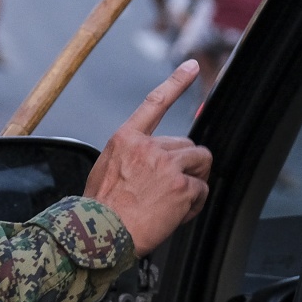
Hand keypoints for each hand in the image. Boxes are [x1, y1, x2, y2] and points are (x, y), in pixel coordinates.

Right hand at [84, 61, 212, 256]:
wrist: (99, 235)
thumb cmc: (100, 210)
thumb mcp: (105, 170)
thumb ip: (131, 157)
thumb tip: (152, 162)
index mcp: (125, 139)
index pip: (154, 103)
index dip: (176, 82)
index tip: (191, 65)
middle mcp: (147, 147)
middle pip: (186, 145)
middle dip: (186, 165)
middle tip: (173, 188)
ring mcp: (166, 165)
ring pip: (200, 161)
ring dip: (195, 180)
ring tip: (178, 200)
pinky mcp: (181, 186)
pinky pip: (201, 190)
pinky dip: (194, 204)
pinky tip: (176, 214)